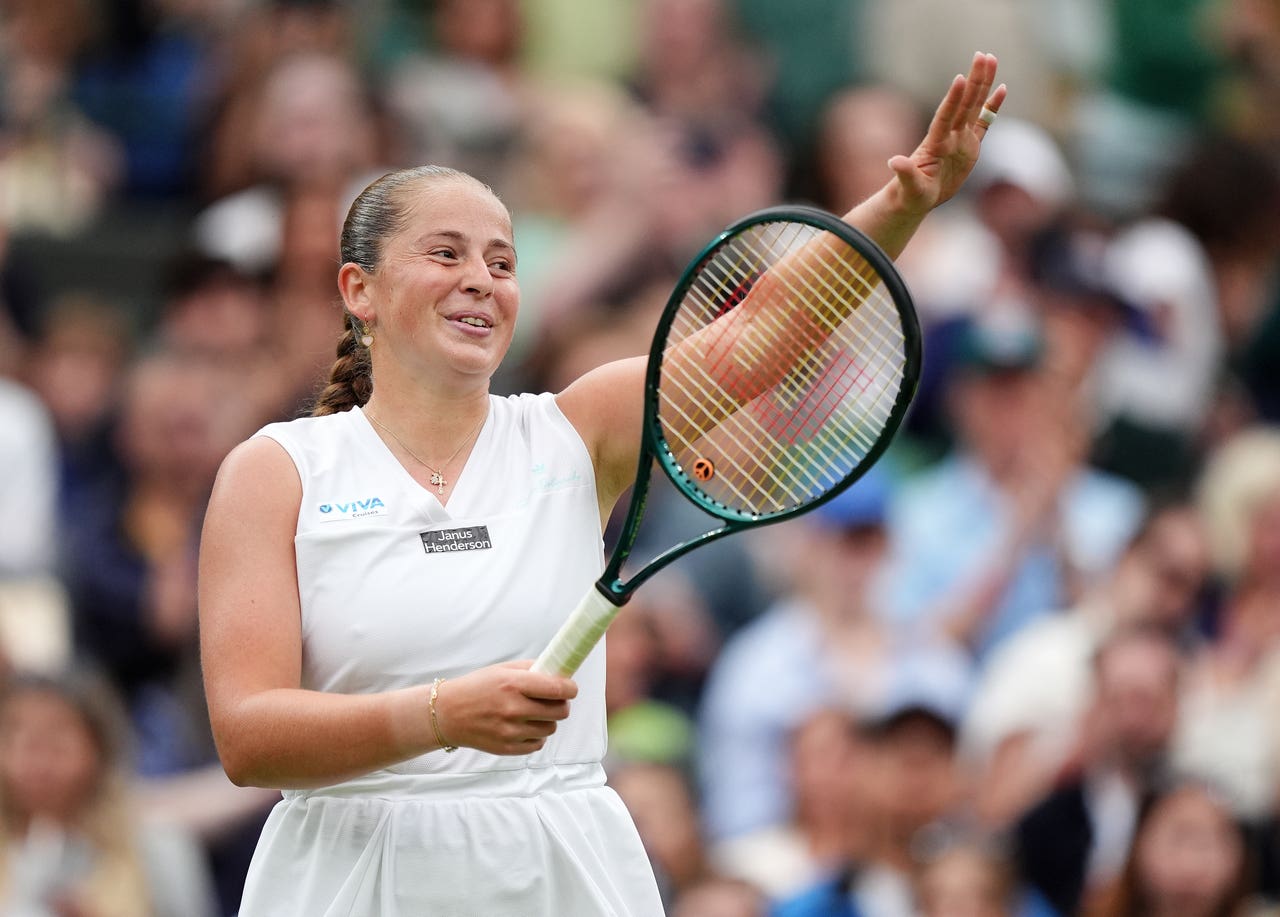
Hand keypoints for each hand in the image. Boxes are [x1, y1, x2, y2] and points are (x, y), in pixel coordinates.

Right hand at [432, 661, 577, 755]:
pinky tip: (525, 726)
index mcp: (513, 684)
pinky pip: (538, 744)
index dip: (571, 689)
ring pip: (551, 728)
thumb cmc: (477, 687)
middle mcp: (513, 708)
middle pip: (560, 711)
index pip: (558, 689)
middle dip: (561, 704)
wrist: (447, 713)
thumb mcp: (502, 669)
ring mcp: (510, 731)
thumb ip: (532, 669)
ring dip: (548, 720)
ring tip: (534, 713)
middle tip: (553, 700)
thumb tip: (560, 671)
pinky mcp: (507, 748)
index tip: (570, 688)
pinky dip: (536, 735)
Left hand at [888, 52, 1005, 214]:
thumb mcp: (909, 188)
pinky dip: (992, 107)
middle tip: (982, 55)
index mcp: (936, 145)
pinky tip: (1002, 88)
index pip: (945, 118)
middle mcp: (949, 137)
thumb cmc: (910, 194)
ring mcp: (960, 139)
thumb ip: (905, 174)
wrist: (915, 197)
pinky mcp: (970, 146)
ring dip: (983, 84)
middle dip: (974, 80)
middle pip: (964, 104)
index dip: (953, 100)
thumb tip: (894, 162)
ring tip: (991, 59)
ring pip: (974, 106)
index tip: (960, 79)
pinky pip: (984, 123)